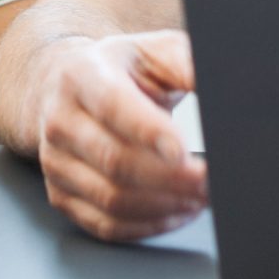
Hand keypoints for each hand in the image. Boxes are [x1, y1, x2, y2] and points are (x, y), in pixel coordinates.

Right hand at [35, 31, 208, 241]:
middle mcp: (61, 119)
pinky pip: (105, 225)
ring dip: (165, 206)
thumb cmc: (121, 70)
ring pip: (112, 199)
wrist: (64, 86)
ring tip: (200, 198)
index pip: (114, 106)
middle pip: (116, 161)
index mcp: (83, 75)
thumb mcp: (155, 52)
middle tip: (211, 183)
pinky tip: (176, 213)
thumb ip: (188, 64)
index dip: (149, 132)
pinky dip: (148, 226)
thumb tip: (222, 85)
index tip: (184, 152)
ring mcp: (55, 161)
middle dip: (172, 179)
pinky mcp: (59, 194)